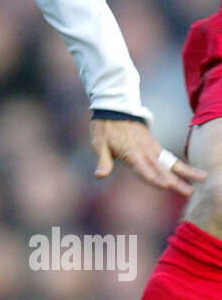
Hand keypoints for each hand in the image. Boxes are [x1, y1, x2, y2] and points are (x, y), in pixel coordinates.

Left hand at [90, 119, 205, 198]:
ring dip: (185, 171)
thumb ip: (103, 161)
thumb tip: (100, 175)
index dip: (154, 179)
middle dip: (176, 181)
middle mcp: (145, 151)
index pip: (144, 170)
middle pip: (162, 169)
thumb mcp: (99, 144)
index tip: (167, 186)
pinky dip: (178, 165)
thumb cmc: (105, 127)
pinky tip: (187, 172)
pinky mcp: (154, 144)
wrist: (114, 107)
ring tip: (201, 178)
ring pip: (170, 162)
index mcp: (132, 153)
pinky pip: (168, 157)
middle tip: (190, 192)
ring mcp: (151, 147)